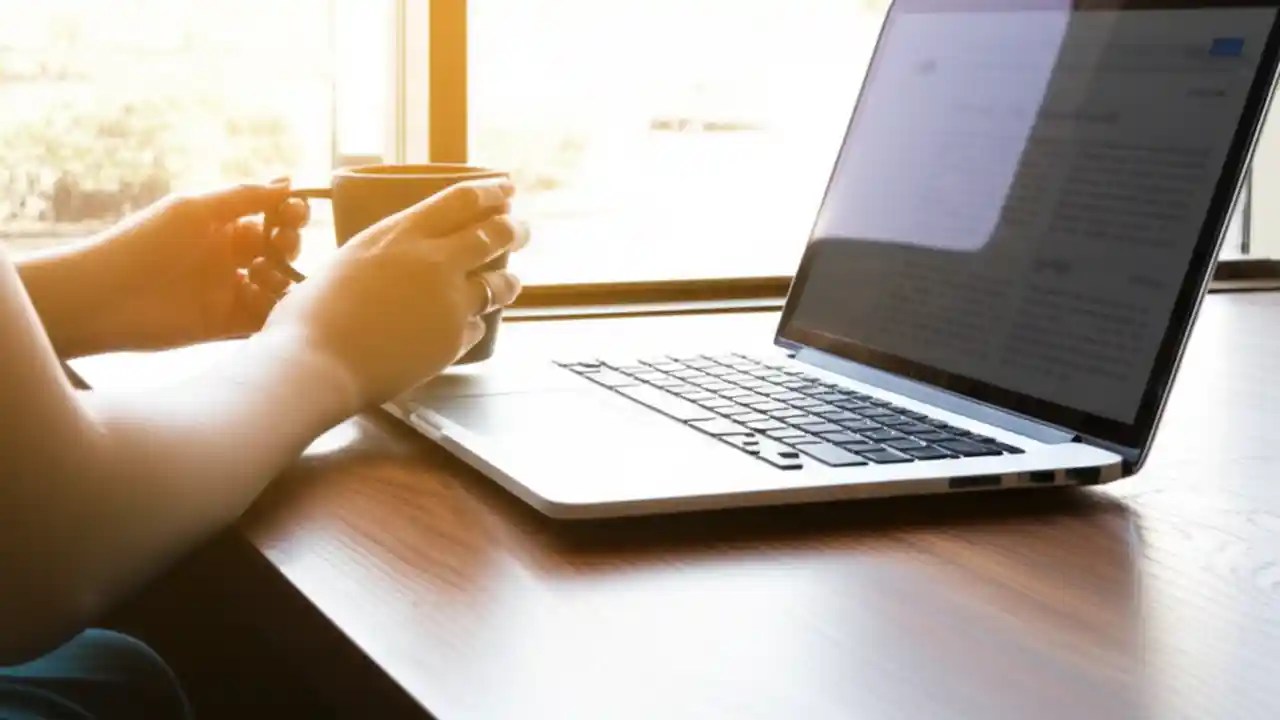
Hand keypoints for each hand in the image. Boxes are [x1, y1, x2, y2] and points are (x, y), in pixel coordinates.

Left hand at [56, 181, 308, 353]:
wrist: (102, 297)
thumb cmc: (143, 243)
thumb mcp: (195, 210)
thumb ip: (244, 196)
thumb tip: (288, 181)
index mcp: (218, 226)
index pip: (267, 217)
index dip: (287, 213)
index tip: (295, 213)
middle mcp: (225, 257)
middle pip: (277, 250)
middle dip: (289, 243)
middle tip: (282, 246)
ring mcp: (226, 291)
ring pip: (275, 284)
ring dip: (284, 276)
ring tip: (266, 274)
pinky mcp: (224, 324)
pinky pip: (262, 316)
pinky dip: (274, 308)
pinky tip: (265, 298)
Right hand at [262, 177, 527, 406]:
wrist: (316, 363)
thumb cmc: (311, 314)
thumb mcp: (348, 262)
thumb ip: (383, 256)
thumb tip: (395, 260)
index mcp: (401, 234)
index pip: (462, 200)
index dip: (491, 191)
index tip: (507, 188)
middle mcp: (434, 261)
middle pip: (493, 234)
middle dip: (514, 229)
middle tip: (521, 230)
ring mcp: (449, 301)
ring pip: (499, 283)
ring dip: (508, 281)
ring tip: (510, 282)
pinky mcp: (454, 340)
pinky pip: (476, 327)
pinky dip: (473, 325)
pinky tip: (469, 328)